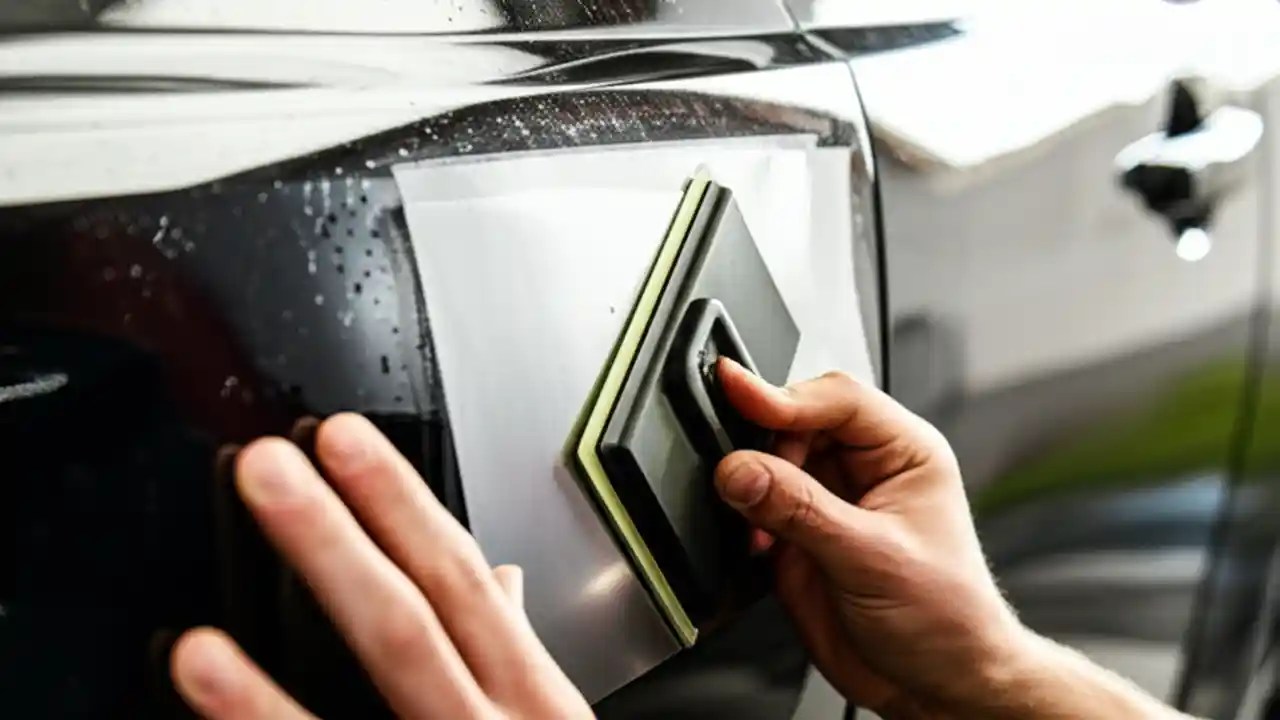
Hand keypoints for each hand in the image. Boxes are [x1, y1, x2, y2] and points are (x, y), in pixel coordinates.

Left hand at [170, 414, 592, 719]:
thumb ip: (518, 653)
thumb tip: (500, 582)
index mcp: (536, 701)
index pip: (463, 581)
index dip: (401, 508)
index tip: (346, 444)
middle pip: (409, 629)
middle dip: (338, 544)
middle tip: (274, 472)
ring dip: (270, 694)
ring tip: (199, 640)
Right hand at [713, 360, 1024, 717]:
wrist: (937, 684)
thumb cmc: (946, 619)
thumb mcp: (872, 557)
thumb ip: (800, 509)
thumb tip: (741, 468)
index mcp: (904, 451)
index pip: (836, 398)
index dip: (783, 393)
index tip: (735, 388)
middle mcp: (865, 468)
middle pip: (795, 422)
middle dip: (763, 447)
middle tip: (741, 478)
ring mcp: (830, 501)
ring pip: (769, 461)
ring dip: (751, 487)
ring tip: (759, 528)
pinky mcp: (800, 536)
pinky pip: (756, 506)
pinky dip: (744, 520)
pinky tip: (757, 545)